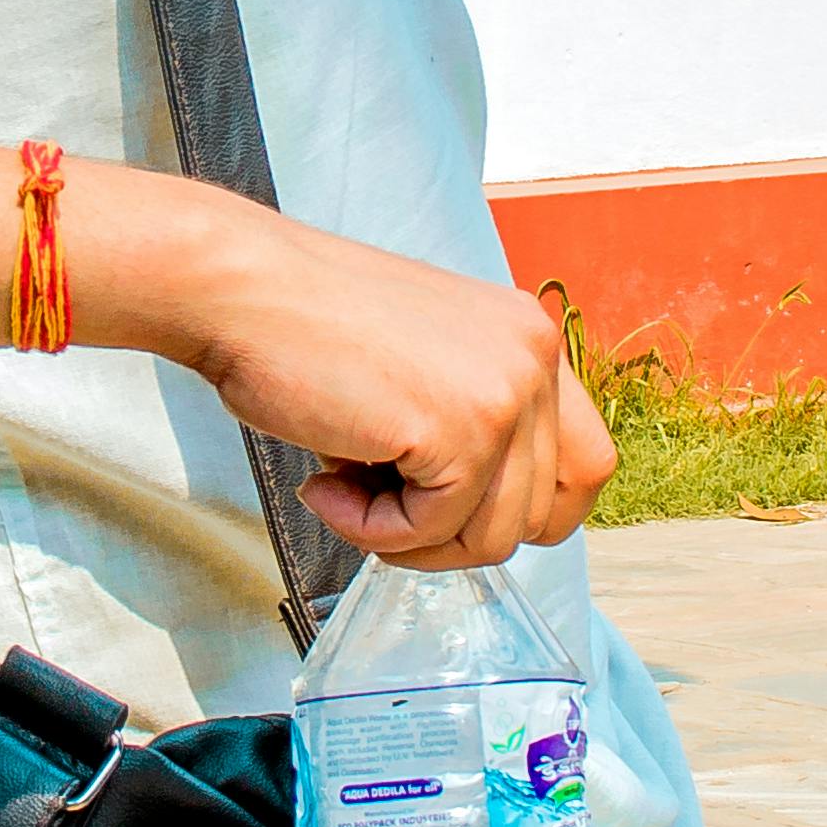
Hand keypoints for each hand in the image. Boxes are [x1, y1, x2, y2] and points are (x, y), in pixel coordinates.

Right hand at [141, 196, 614, 569]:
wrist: (240, 288)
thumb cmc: (302, 325)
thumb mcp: (419, 365)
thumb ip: (465, 424)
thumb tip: (473, 519)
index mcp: (529, 337)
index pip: (586, 464)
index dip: (525, 512)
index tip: (454, 513)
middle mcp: (534, 357)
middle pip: (547, 514)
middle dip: (460, 536)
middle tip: (381, 508)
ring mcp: (505, 391)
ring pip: (493, 538)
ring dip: (409, 538)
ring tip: (342, 491)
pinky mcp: (463, 429)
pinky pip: (434, 531)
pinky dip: (372, 530)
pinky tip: (325, 485)